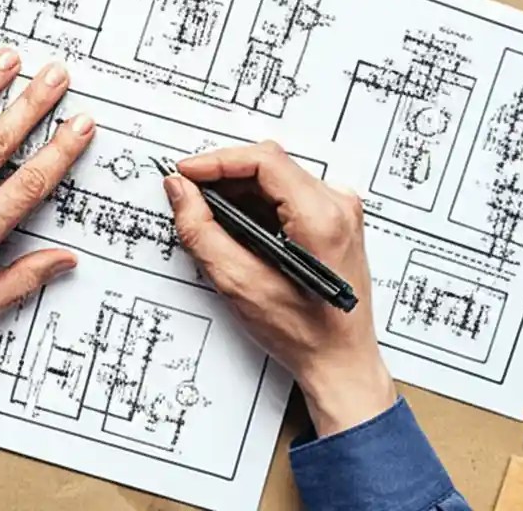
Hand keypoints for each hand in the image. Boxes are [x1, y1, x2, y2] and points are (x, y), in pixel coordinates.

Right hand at [162, 142, 395, 436]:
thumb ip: (202, 231)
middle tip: (190, 197)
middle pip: (269, 165)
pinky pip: (287, 195)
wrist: (340, 361)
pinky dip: (256, 205)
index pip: (263, 160)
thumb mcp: (240, 283)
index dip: (217, 161)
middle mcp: (338, 205)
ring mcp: (339, 211)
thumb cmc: (306, 333)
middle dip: (224, 178)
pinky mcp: (334, 220)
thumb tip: (182, 192)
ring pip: (275, 179)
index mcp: (322, 217)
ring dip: (238, 193)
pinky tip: (238, 230)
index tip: (187, 173)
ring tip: (211, 220)